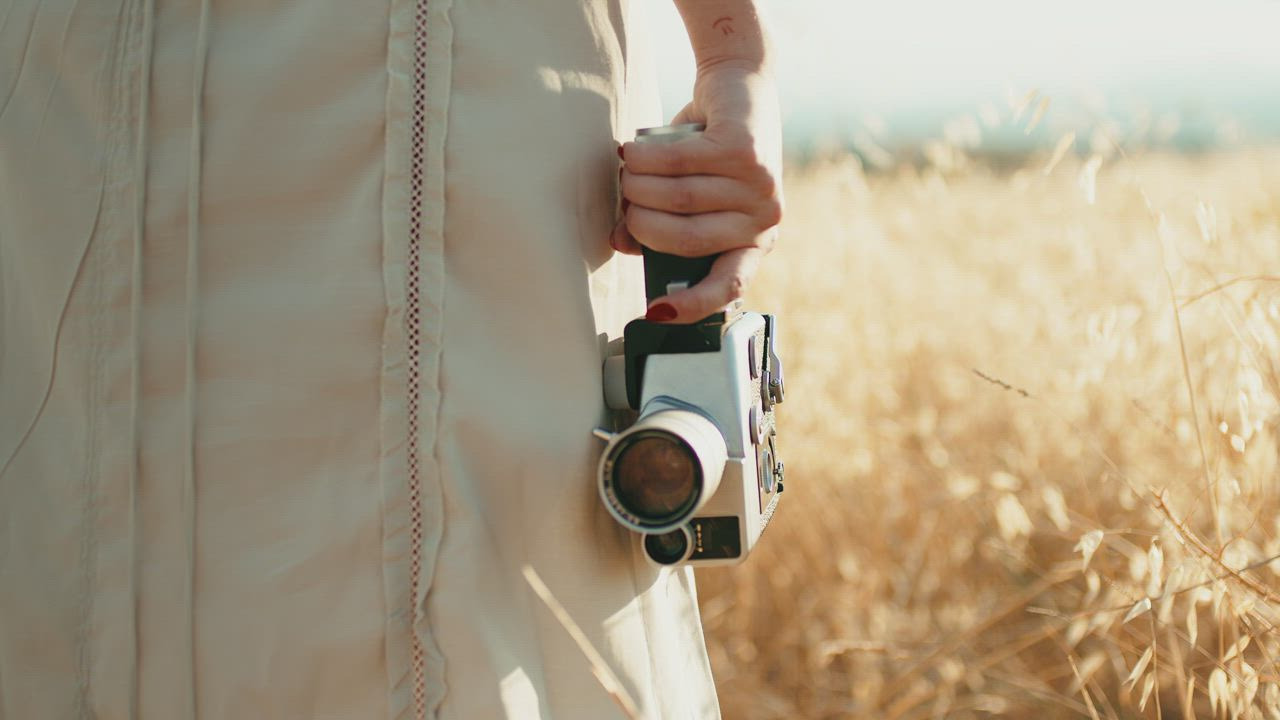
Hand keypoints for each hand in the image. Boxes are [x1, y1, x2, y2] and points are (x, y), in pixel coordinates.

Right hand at [611, 64, 782, 322]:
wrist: (738, 88)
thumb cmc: (707, 152)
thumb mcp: (686, 195)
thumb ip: (658, 225)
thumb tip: (621, 241)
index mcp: (754, 242)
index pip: (729, 286)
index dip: (692, 304)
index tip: (654, 312)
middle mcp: (764, 219)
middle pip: (684, 238)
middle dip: (640, 220)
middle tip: (626, 199)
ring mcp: (760, 186)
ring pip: (676, 197)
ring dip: (636, 183)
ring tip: (626, 170)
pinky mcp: (746, 151)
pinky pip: (677, 162)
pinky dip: (643, 156)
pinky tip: (631, 150)